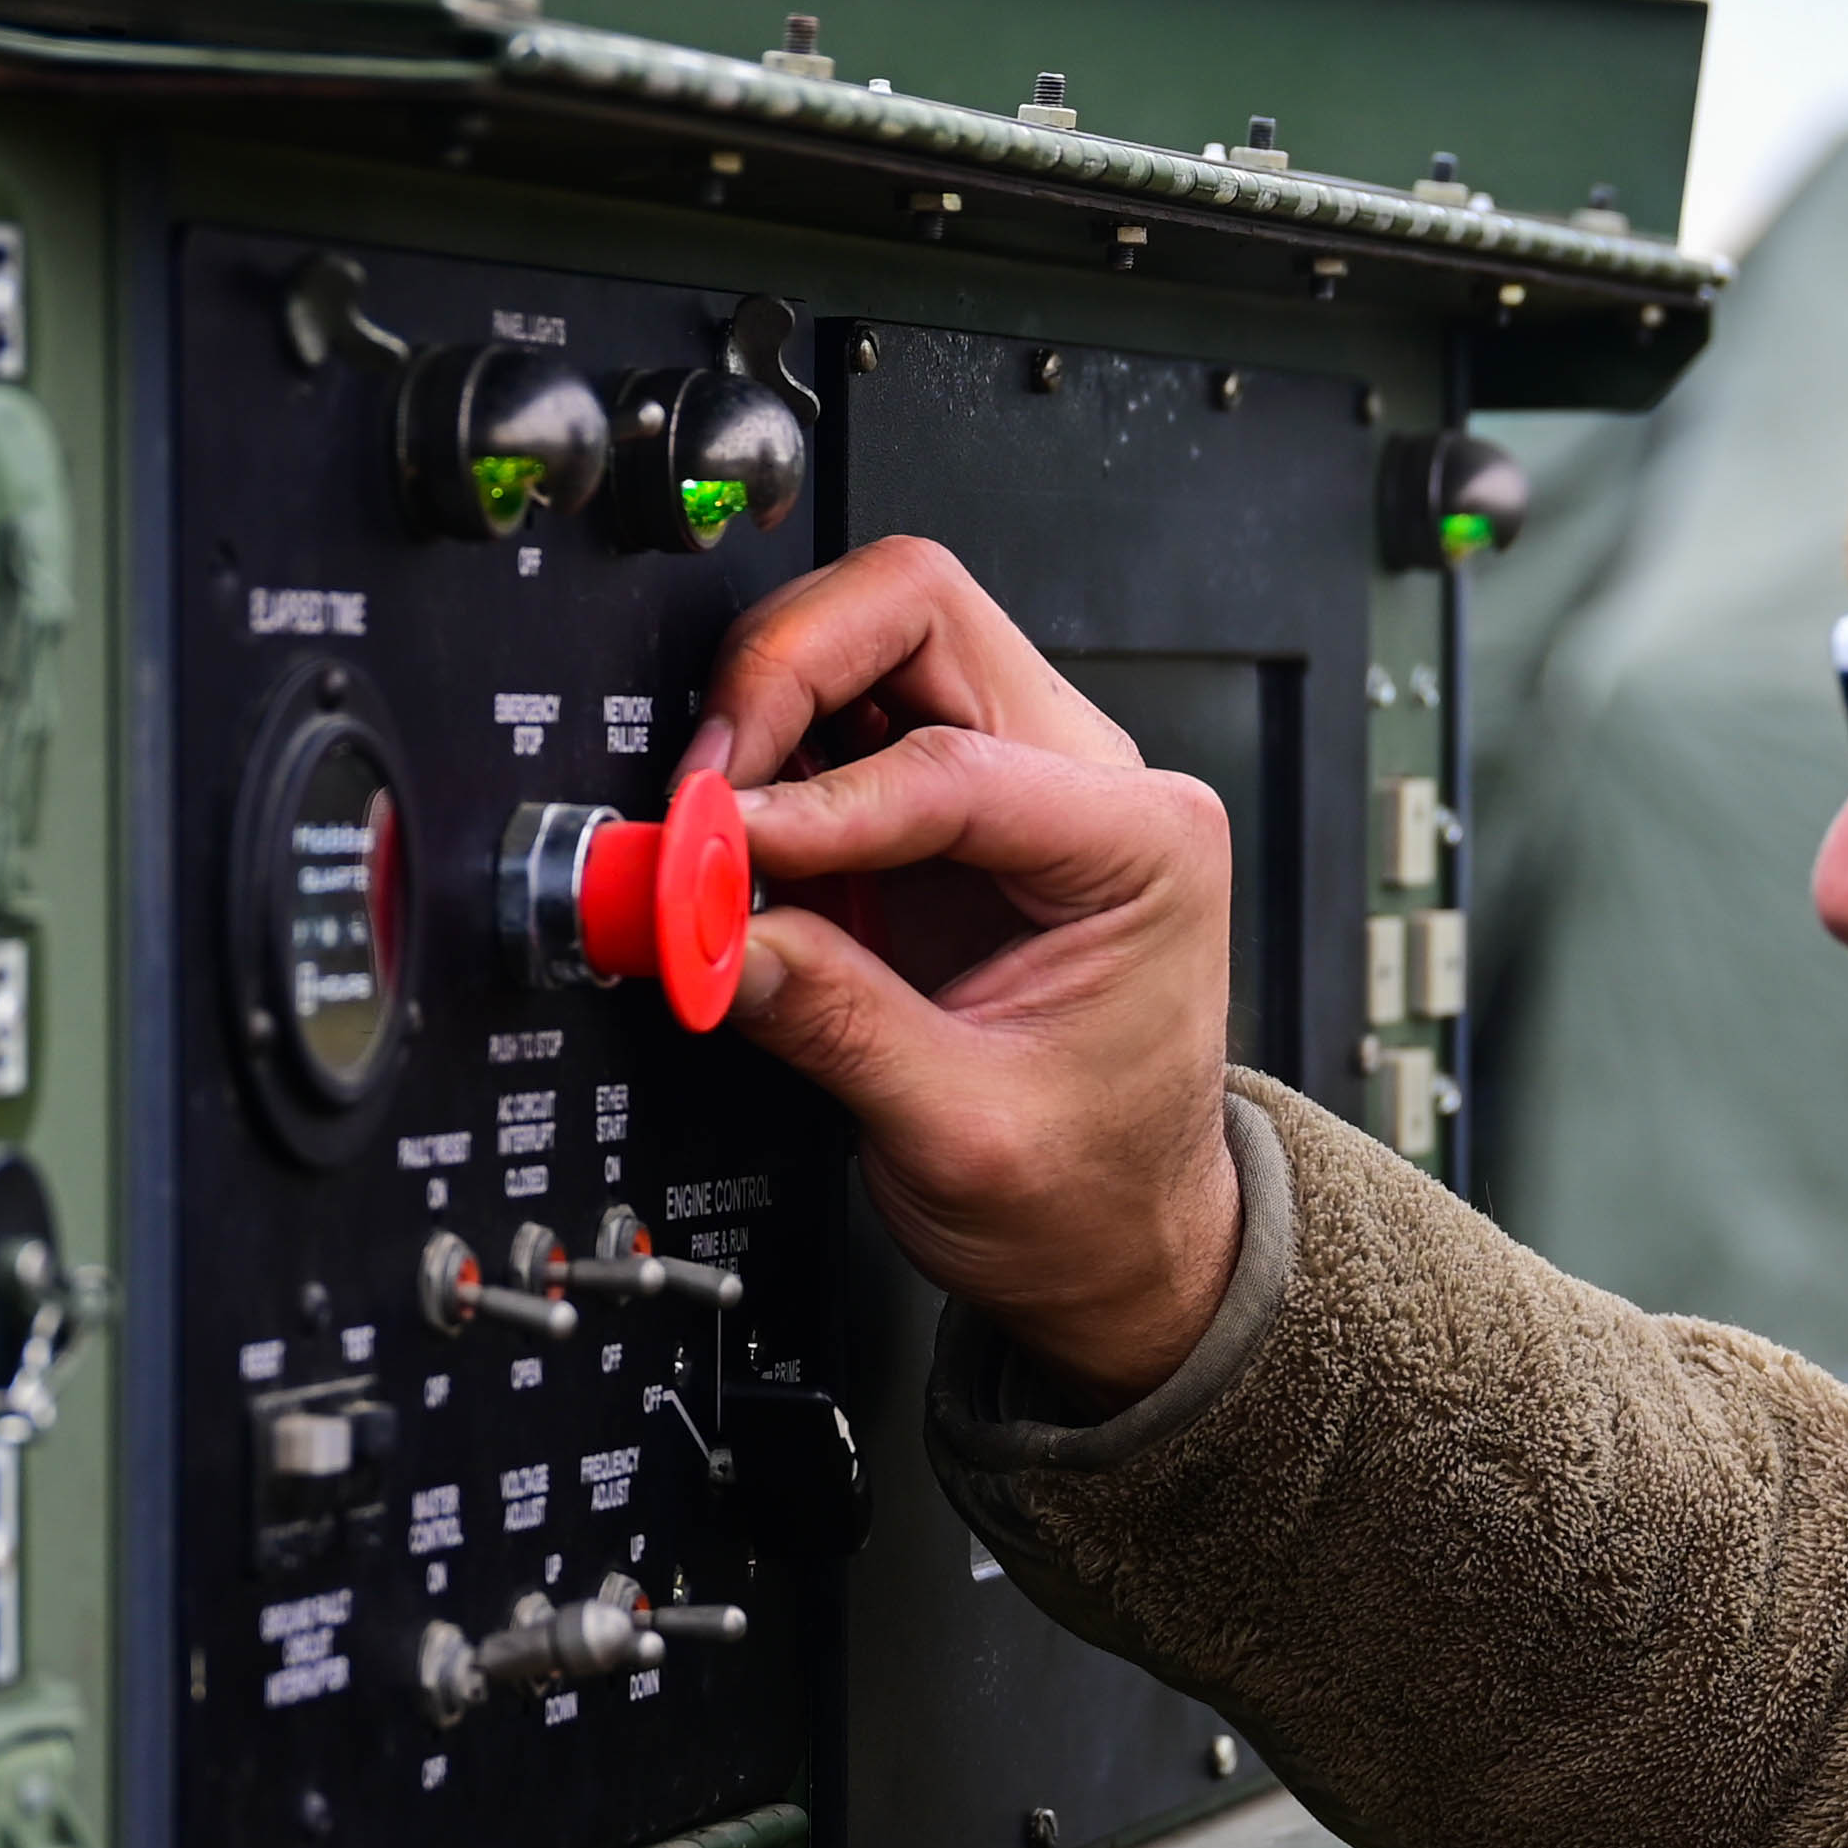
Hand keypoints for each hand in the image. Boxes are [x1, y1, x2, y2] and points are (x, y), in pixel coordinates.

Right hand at [695, 539, 1248, 1402]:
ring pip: (868, 640)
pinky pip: (837, 727)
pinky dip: (766, 764)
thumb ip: (833, 1021)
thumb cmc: (1095, 1184)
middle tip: (705, 784)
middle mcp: (1086, 780)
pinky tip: (734, 846)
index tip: (716, 853)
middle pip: (914, 611)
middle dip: (784, 673)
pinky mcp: (939, 813)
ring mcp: (1010, 780)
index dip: (812, 803)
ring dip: (768, 708)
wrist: (1121, 1236)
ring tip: (709, 821)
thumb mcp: (961, 1131)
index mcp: (1142, 840)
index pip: (951, 761)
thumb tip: (711, 932)